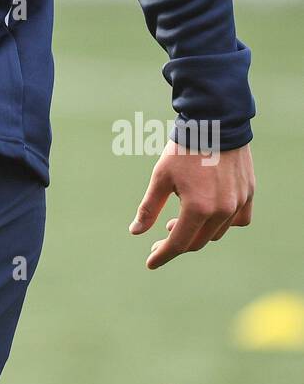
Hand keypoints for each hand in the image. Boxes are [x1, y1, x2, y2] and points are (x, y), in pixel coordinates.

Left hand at [129, 139, 253, 269]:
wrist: (215, 121)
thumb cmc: (184, 148)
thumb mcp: (161, 177)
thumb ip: (149, 208)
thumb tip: (136, 232)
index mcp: (198, 208)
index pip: (178, 243)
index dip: (163, 255)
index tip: (151, 262)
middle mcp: (221, 211)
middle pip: (197, 241)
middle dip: (177, 244)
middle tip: (160, 238)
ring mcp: (238, 203)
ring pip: (216, 232)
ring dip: (197, 232)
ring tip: (179, 220)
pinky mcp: (248, 194)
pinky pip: (239, 220)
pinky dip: (223, 223)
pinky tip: (209, 216)